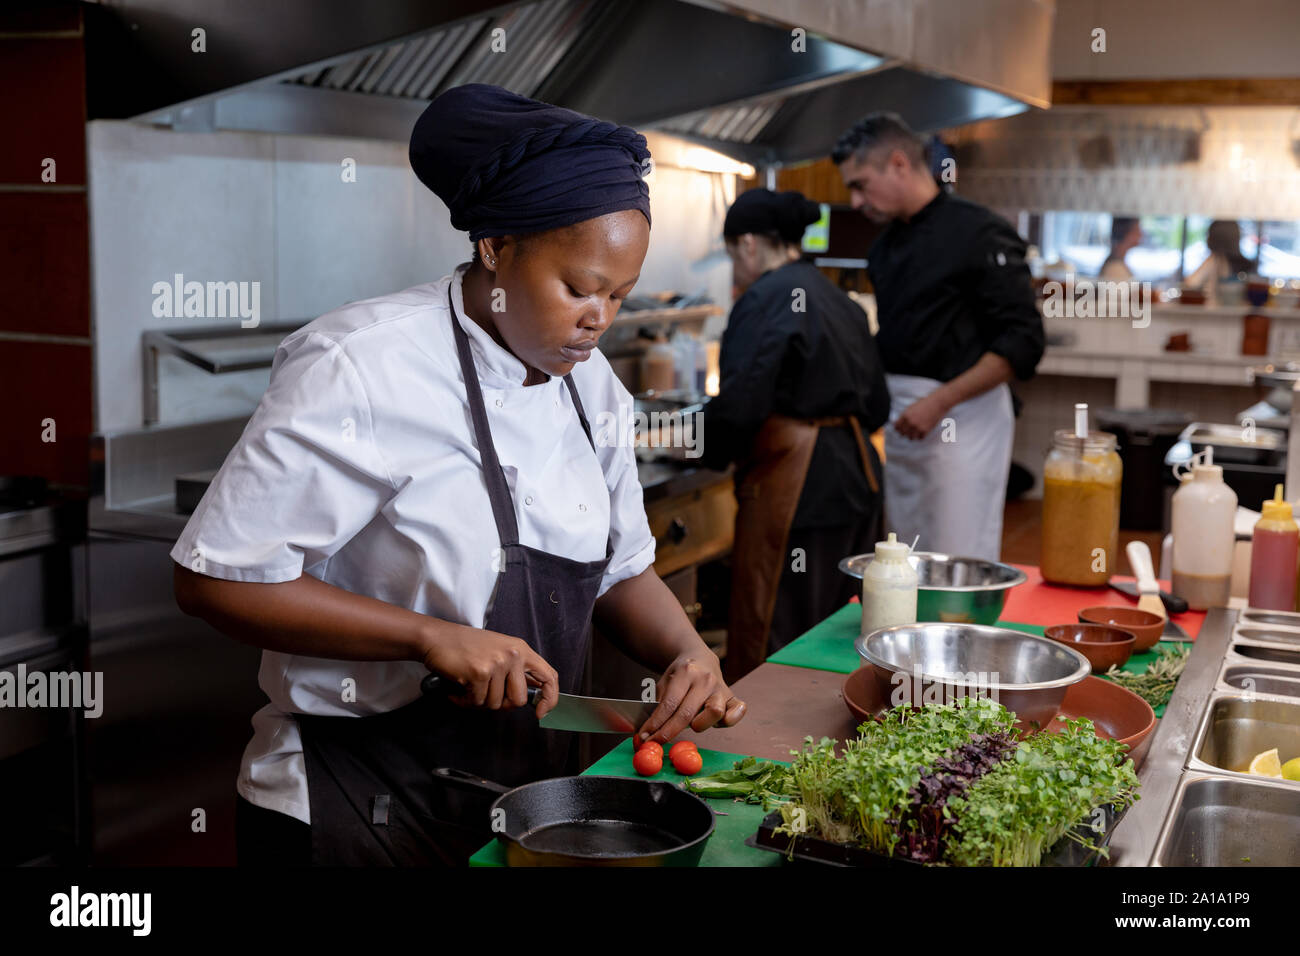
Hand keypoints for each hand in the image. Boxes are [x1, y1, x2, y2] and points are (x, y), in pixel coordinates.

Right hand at [420, 622, 559, 716]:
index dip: (549, 698)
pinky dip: (465, 701)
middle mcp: (513, 655)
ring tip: (468, 686)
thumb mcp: (499, 651)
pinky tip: (458, 689)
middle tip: (485, 694)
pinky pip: (477, 702)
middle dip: (501, 704)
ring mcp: (497, 663)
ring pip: (495, 703)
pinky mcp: (480, 673)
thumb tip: (534, 694)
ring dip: (478, 701)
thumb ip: (517, 671)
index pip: (549, 676)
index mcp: (521, 649)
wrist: (436, 637)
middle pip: (519, 700)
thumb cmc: (465, 646)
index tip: (541, 712)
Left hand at [637, 653, 745, 743]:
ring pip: (715, 712)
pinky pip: (739, 710)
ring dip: (701, 725)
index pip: (669, 704)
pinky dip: (732, 719)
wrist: (700, 658)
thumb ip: (659, 704)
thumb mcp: (664, 682)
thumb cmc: (680, 676)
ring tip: (692, 725)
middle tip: (657, 742)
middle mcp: (706, 679)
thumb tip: (648, 732)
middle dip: (669, 732)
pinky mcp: (733, 697)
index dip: (656, 724)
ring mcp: (721, 688)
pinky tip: (719, 723)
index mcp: (686, 672)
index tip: (645, 737)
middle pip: (688, 713)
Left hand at [893, 392, 949, 440]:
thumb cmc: (924, 404)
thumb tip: (897, 424)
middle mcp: (910, 422)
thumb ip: (904, 416)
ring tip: (916, 432)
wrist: (936, 403)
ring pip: (910, 437)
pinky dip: (921, 436)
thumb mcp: (910, 408)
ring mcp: (917, 427)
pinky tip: (922, 432)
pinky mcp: (925, 430)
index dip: (898, 428)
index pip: (896, 427)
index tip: (900, 429)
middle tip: (909, 431)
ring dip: (912, 435)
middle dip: (905, 433)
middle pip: (903, 433)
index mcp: (905, 416)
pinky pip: (920, 438)